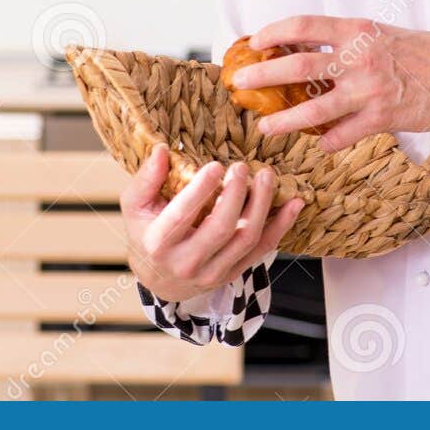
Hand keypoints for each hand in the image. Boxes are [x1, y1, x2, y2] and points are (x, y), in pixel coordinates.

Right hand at [121, 143, 303, 303]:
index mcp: (159, 243)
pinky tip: (294, 205)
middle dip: (236, 194)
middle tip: (242, 166)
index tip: (215, 165)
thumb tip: (162, 149)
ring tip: (267, 176)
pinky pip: (262, 250)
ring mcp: (213, 272)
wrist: (158, 280)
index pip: (182, 215)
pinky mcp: (233, 274)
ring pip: (246, 239)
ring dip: (262, 205)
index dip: (200, 190)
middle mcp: (187, 263)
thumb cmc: (145, 233)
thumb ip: (146, 178)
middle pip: (221, 228)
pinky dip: (281, 226)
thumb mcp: (134, 206)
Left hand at [229, 15, 429, 151]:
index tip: (255, 41)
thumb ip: (350, 39)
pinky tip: (318, 146)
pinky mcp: (382, 118)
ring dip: (284, 120)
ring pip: (314, 109)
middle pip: (297, 66)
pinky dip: (327, 143)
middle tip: (240, 82)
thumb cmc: (425, 52)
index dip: (273, 32)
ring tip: (264, 127)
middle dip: (262, 74)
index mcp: (358, 30)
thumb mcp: (384, 32)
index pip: (303, 25)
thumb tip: (309, 45)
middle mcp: (359, 58)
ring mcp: (369, 90)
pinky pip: (344, 135)